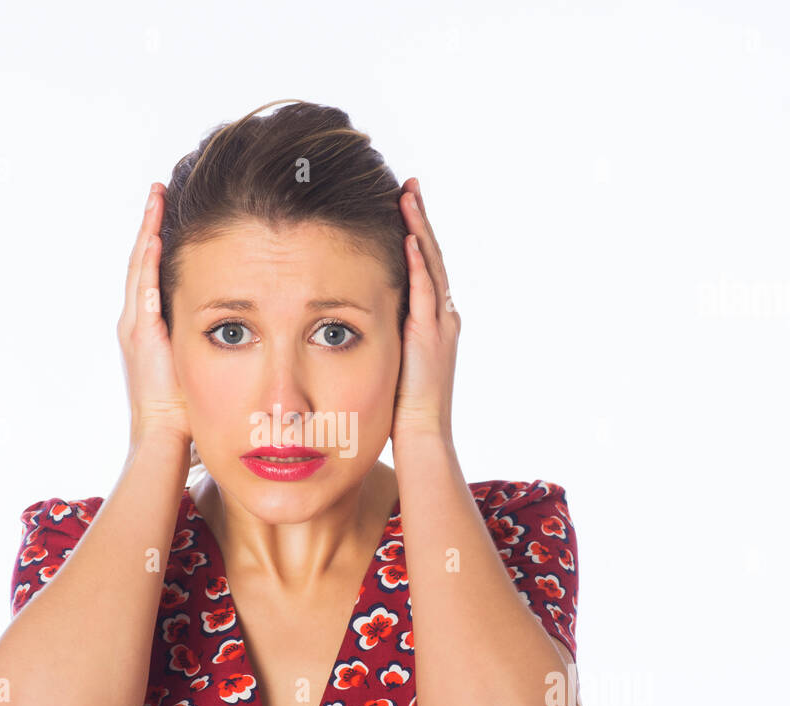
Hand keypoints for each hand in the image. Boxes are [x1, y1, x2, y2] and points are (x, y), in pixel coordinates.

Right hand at [117, 183, 190, 448]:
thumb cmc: (186, 408)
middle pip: (142, 260)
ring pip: (140, 265)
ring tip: (157, 199)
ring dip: (148, 231)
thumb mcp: (199, 363)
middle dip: (151, 224)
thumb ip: (212, 338)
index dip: (161, 241)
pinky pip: (143, 287)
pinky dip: (148, 260)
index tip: (171, 212)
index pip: (153, 273)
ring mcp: (135, 324)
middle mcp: (137, 321)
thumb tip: (242, 322)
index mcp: (150, 327)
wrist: (165, 432)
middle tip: (161, 191)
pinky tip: (156, 236)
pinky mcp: (140, 332)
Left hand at [391, 177, 458, 447]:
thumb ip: (378, 334)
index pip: (421, 267)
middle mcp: (441, 317)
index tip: (399, 204)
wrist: (421, 436)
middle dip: (419, 219)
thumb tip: (348, 318)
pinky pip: (425, 292)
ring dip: (419, 229)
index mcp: (430, 321)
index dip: (412, 234)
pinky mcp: (431, 336)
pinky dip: (418, 263)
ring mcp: (439, 324)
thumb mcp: (387, 360)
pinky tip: (408, 237)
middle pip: (429, 256)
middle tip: (407, 185)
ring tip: (407, 196)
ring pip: (430, 265)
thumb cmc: (399, 409)